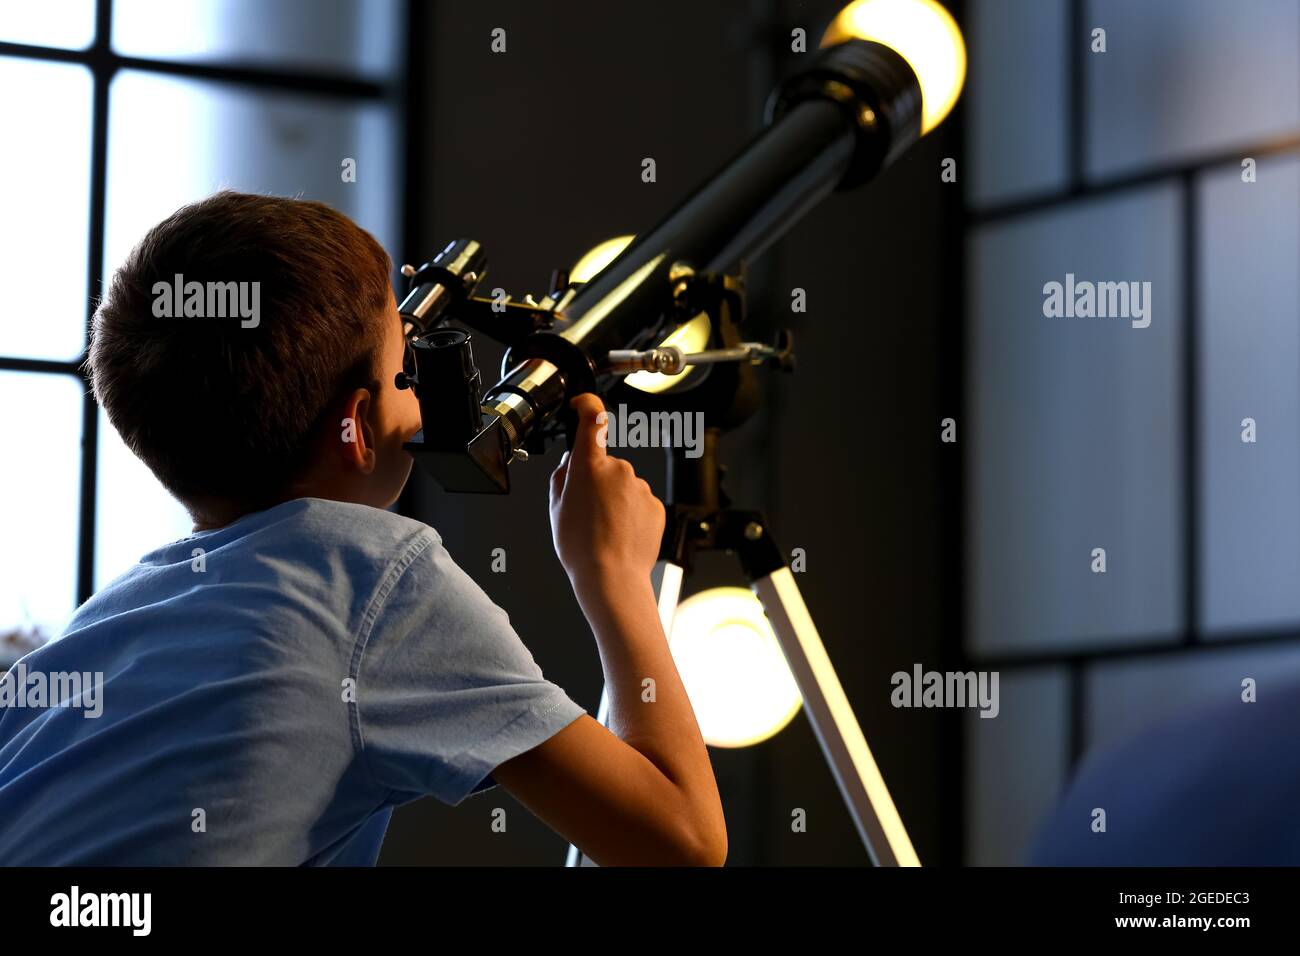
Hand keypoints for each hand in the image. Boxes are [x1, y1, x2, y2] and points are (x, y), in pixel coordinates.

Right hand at [549, 393, 665, 588]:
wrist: (611, 577)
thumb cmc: (581, 547)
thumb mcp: (555, 508)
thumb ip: (562, 477)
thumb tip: (570, 464)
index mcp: (590, 465)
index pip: (592, 417)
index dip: (586, 405)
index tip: (582, 405)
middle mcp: (619, 469)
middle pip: (605, 464)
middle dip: (595, 480)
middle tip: (585, 510)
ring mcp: (640, 486)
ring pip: (623, 485)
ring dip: (613, 500)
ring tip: (603, 528)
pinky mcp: (655, 504)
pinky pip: (638, 502)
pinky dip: (629, 513)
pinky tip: (619, 533)